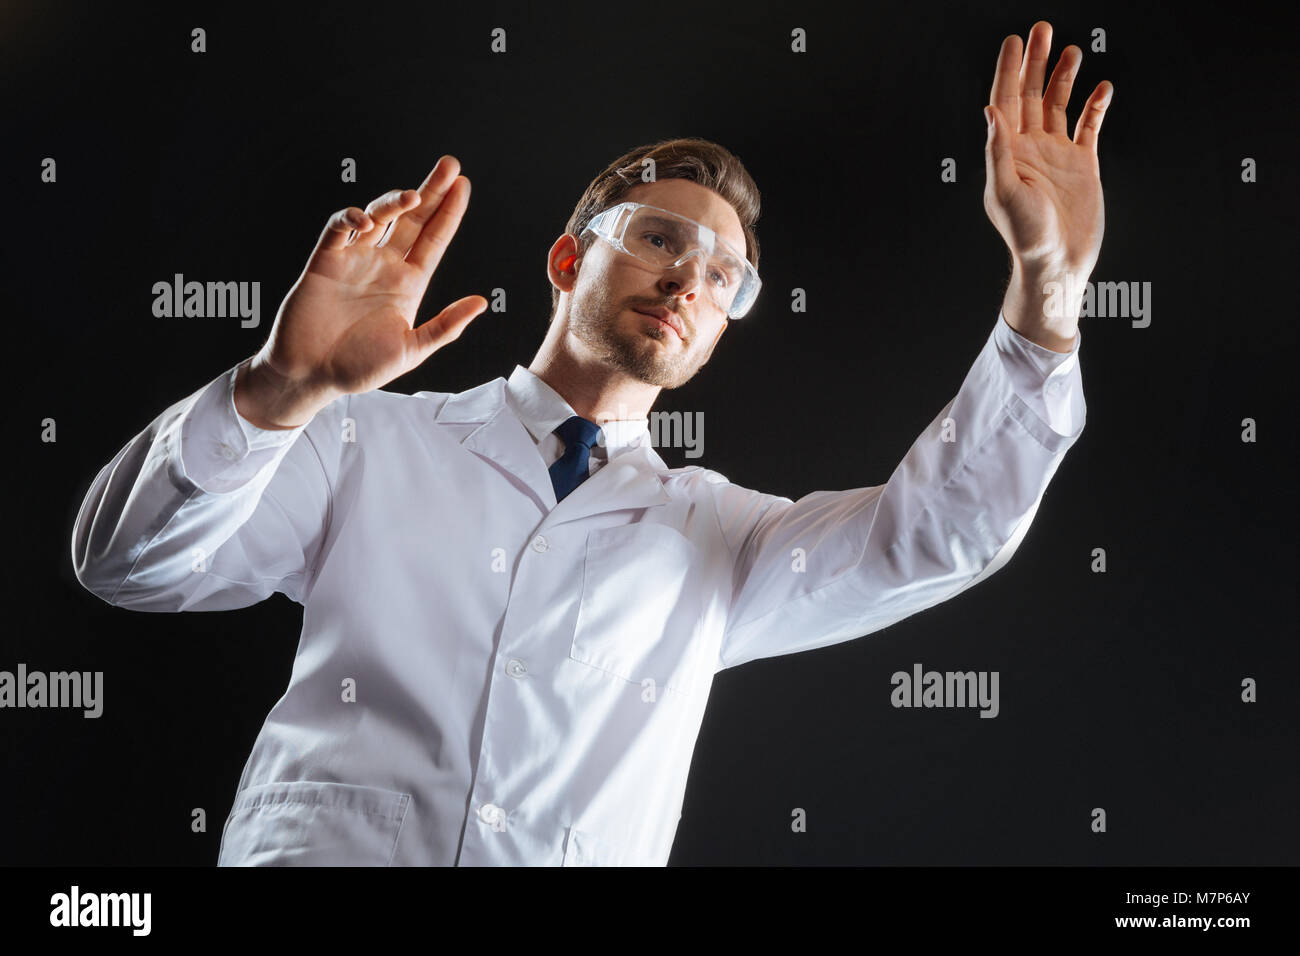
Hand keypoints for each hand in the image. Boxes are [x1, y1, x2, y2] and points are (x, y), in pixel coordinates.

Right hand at [237, 155, 487, 426]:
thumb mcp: (411, 350)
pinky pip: (338, 229)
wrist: (311, 375)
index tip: (464, 186)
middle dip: (430, 191)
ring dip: (394, 201)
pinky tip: (366, 221)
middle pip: (411, 219)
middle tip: (450, 165)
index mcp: (409, 284)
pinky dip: (350, 218)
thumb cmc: (359, 368)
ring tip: (412, 196)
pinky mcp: (324, 261)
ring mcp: (354, 260)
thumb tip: (481, 302)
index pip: (434, 240)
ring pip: (377, 216)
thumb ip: (445, 326)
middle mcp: (383, 266)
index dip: (449, 212)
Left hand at [984, 21, 1111, 279]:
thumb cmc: (1027, 236)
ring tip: (1071, 50)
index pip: (1005, 101)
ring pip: (1058, 105)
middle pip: (1030, 95)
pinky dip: (1095, 106)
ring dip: (1063, 77)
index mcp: (1007, 153)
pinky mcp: (1082, 165)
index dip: (1008, 70)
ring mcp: (1057, 155)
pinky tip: (1102, 87)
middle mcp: (1029, 149)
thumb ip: (998, 151)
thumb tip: (990, 110)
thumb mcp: (1006, 193)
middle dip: (1035, 63)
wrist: (1058, 264)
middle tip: (1042, 29)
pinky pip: (1089, 126)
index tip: (1014, 41)